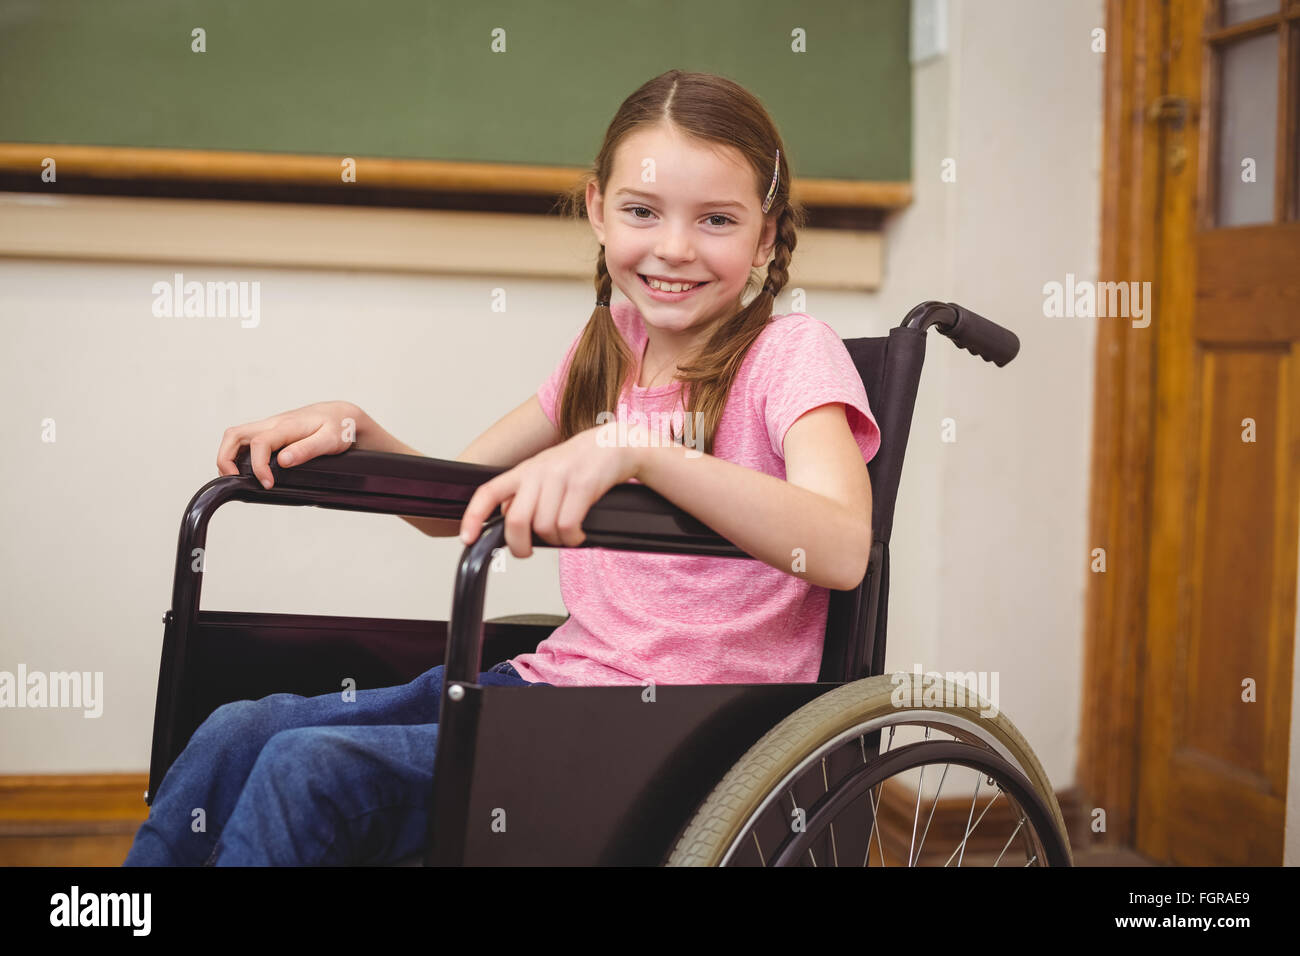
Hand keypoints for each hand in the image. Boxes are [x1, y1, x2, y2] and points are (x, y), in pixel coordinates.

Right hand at [216, 400, 362, 489]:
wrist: (342, 415)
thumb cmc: (338, 427)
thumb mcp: (330, 441)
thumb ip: (307, 450)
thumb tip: (283, 461)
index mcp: (287, 426)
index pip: (260, 443)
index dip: (258, 467)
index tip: (267, 484)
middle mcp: (274, 423)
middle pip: (235, 435)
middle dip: (226, 459)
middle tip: (237, 480)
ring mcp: (270, 426)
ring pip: (236, 436)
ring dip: (228, 456)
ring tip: (238, 477)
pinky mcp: (270, 431)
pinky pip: (246, 440)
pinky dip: (238, 454)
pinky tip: (247, 469)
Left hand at [459, 423, 641, 557]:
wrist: (615, 443)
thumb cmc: (580, 464)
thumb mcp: (545, 473)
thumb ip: (524, 494)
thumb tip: (506, 520)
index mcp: (524, 471)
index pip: (488, 492)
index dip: (473, 516)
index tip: (468, 538)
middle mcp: (538, 472)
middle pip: (516, 521)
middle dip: (520, 546)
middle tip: (527, 551)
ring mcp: (560, 477)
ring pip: (544, 527)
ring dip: (556, 540)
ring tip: (565, 535)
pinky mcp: (583, 485)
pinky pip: (568, 525)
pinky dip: (572, 538)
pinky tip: (578, 534)